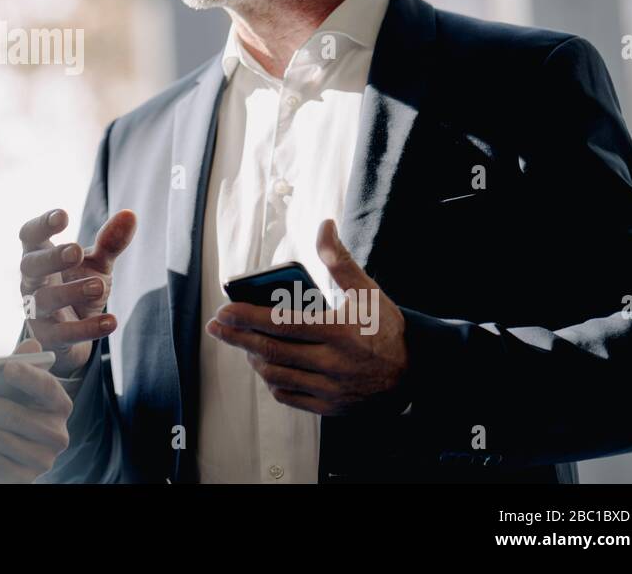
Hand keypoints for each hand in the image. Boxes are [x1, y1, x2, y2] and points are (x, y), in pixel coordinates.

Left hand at [0, 339, 72, 482]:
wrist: (5, 459)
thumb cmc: (10, 415)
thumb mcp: (15, 391)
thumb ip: (22, 366)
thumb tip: (31, 344)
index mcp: (60, 405)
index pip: (47, 387)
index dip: (28, 376)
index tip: (5, 367)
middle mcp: (57, 435)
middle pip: (14, 415)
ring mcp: (41, 460)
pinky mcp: (22, 479)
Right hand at [19, 208, 136, 376]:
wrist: (76, 331)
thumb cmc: (79, 285)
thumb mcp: (97, 263)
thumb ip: (110, 241)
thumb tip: (130, 215)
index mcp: (40, 255)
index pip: (30, 235)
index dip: (42, 225)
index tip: (63, 217)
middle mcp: (32, 281)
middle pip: (30, 265)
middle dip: (52, 257)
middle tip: (76, 250)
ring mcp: (36, 310)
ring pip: (44, 300)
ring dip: (71, 292)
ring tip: (99, 286)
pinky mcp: (48, 337)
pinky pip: (63, 334)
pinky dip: (86, 329)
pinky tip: (111, 322)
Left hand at [206, 219, 409, 415]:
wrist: (416, 372)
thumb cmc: (387, 327)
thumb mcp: (368, 291)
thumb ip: (339, 260)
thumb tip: (324, 225)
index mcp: (340, 332)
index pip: (284, 324)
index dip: (249, 317)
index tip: (224, 310)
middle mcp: (334, 364)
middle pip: (273, 351)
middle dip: (237, 337)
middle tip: (215, 327)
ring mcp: (332, 389)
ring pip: (277, 375)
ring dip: (253, 358)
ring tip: (241, 342)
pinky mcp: (331, 407)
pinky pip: (290, 396)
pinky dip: (272, 381)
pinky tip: (265, 365)